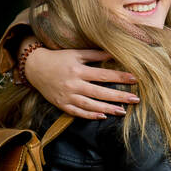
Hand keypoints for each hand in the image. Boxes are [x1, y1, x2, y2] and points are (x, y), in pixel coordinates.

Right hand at [22, 39, 140, 118]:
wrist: (35, 68)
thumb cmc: (59, 59)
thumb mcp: (76, 53)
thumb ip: (94, 54)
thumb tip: (113, 53)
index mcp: (78, 70)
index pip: (102, 75)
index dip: (119, 77)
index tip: (134, 79)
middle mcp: (73, 84)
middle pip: (100, 92)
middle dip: (119, 96)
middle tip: (135, 99)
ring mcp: (67, 96)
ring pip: (90, 105)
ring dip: (107, 109)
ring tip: (123, 111)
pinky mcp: (62, 104)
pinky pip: (77, 112)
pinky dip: (90, 115)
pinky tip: (102, 117)